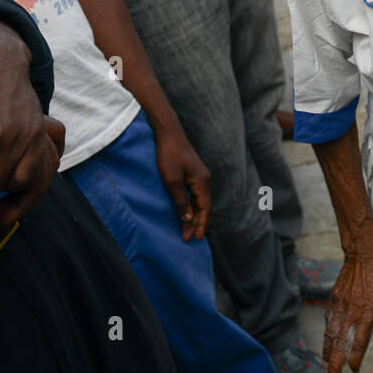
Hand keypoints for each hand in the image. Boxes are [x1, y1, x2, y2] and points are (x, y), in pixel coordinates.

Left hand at [153, 127, 210, 241]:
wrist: (167, 133)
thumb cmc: (168, 155)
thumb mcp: (171, 181)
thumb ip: (180, 201)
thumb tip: (187, 219)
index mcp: (202, 182)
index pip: (205, 208)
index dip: (201, 224)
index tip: (197, 238)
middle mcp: (204, 179)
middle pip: (203, 206)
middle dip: (196, 223)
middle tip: (187, 238)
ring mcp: (198, 176)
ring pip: (198, 201)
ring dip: (192, 215)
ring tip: (185, 230)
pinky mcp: (191, 172)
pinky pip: (193, 194)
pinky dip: (190, 205)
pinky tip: (184, 212)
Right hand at [323, 243, 372, 372]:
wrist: (363, 251)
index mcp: (368, 311)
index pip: (360, 341)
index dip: (355, 358)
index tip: (354, 368)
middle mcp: (352, 311)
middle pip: (340, 342)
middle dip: (335, 363)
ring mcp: (341, 305)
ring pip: (330, 333)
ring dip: (328, 351)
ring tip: (327, 364)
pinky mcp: (334, 298)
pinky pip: (329, 320)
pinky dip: (327, 333)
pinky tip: (327, 341)